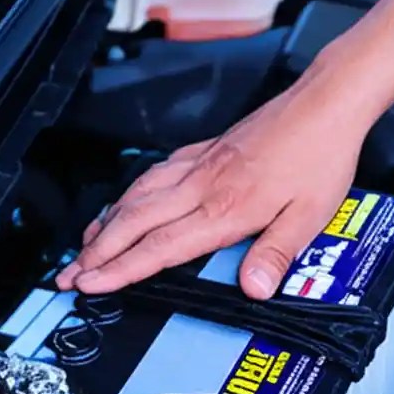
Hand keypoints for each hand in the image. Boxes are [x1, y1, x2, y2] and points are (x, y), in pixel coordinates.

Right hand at [54, 77, 372, 299]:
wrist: (324, 104)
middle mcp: (202, 184)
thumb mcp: (309, 216)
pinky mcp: (204, 150)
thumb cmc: (319, 156)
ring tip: (84, 246)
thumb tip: (255, 288)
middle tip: (69, 274)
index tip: (91, 283)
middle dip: (95, 251)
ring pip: (136, 195)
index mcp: (224, 208)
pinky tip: (125, 202)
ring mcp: (199, 165)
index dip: (120, 268)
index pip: (159, 246)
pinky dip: (129, 193)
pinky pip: (153, 174)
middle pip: (133, 221)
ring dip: (105, 223)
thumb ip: (276, 254)